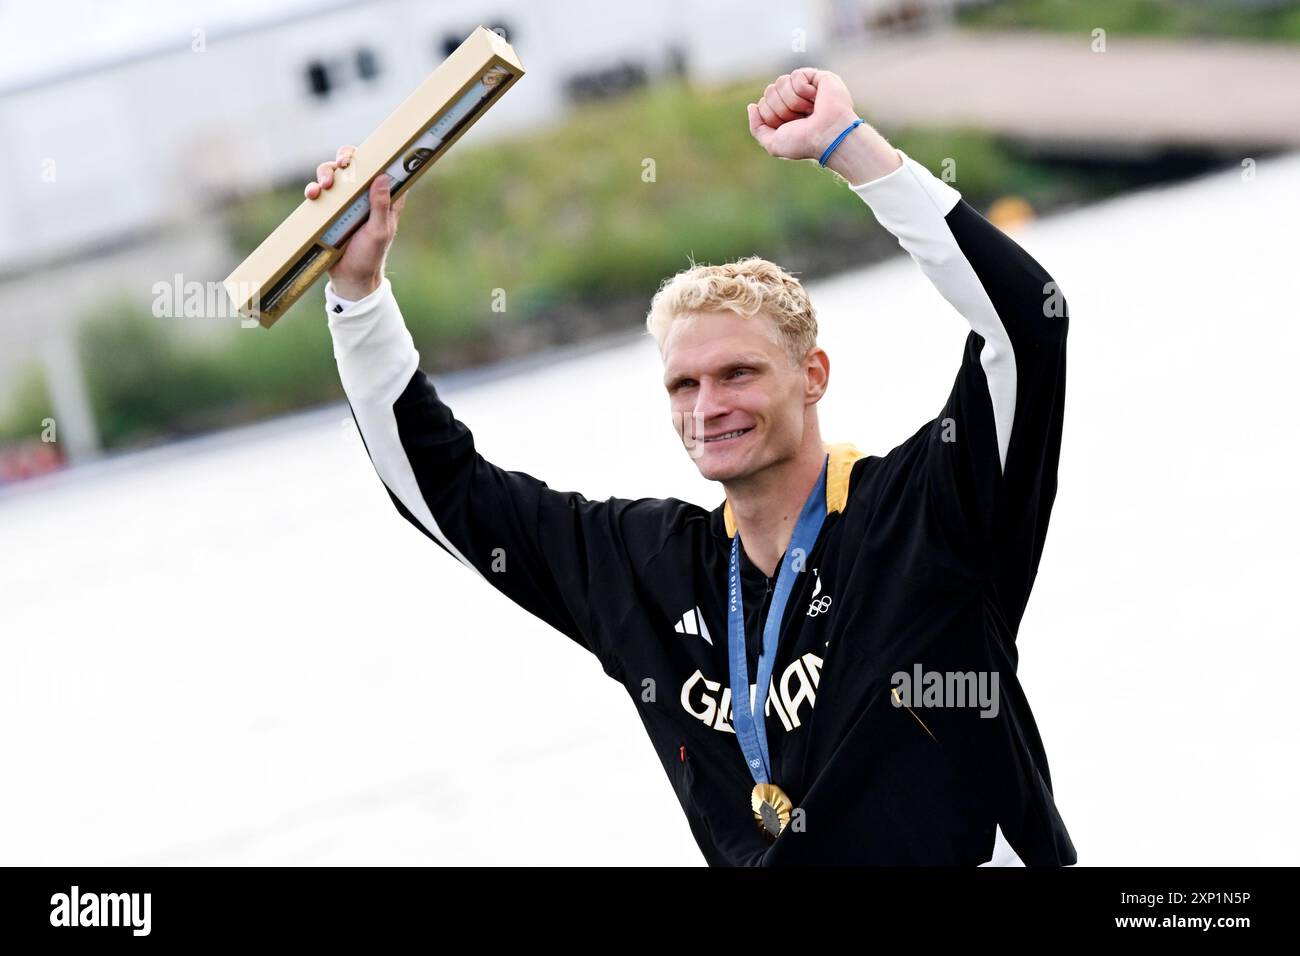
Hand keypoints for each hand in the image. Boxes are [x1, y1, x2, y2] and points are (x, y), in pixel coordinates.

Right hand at [304, 145, 408, 299]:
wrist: (349, 279)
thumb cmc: (370, 256)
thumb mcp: (379, 231)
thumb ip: (381, 206)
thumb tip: (382, 177)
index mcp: (384, 199)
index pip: (383, 168)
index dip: (377, 155)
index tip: (370, 149)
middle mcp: (364, 196)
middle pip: (355, 165)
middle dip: (346, 158)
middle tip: (343, 163)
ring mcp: (345, 202)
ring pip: (334, 174)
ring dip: (327, 172)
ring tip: (325, 185)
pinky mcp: (328, 210)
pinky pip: (319, 192)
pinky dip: (314, 188)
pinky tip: (313, 194)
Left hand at [746, 68, 857, 161]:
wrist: (827, 136)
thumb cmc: (804, 142)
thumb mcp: (773, 143)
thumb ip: (757, 128)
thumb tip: (752, 106)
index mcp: (784, 115)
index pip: (763, 104)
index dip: (771, 117)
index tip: (789, 127)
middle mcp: (794, 100)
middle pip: (769, 92)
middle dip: (781, 109)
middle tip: (800, 119)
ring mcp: (805, 88)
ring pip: (780, 82)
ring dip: (792, 101)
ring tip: (809, 110)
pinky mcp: (817, 77)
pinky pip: (795, 75)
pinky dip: (803, 90)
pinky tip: (816, 99)